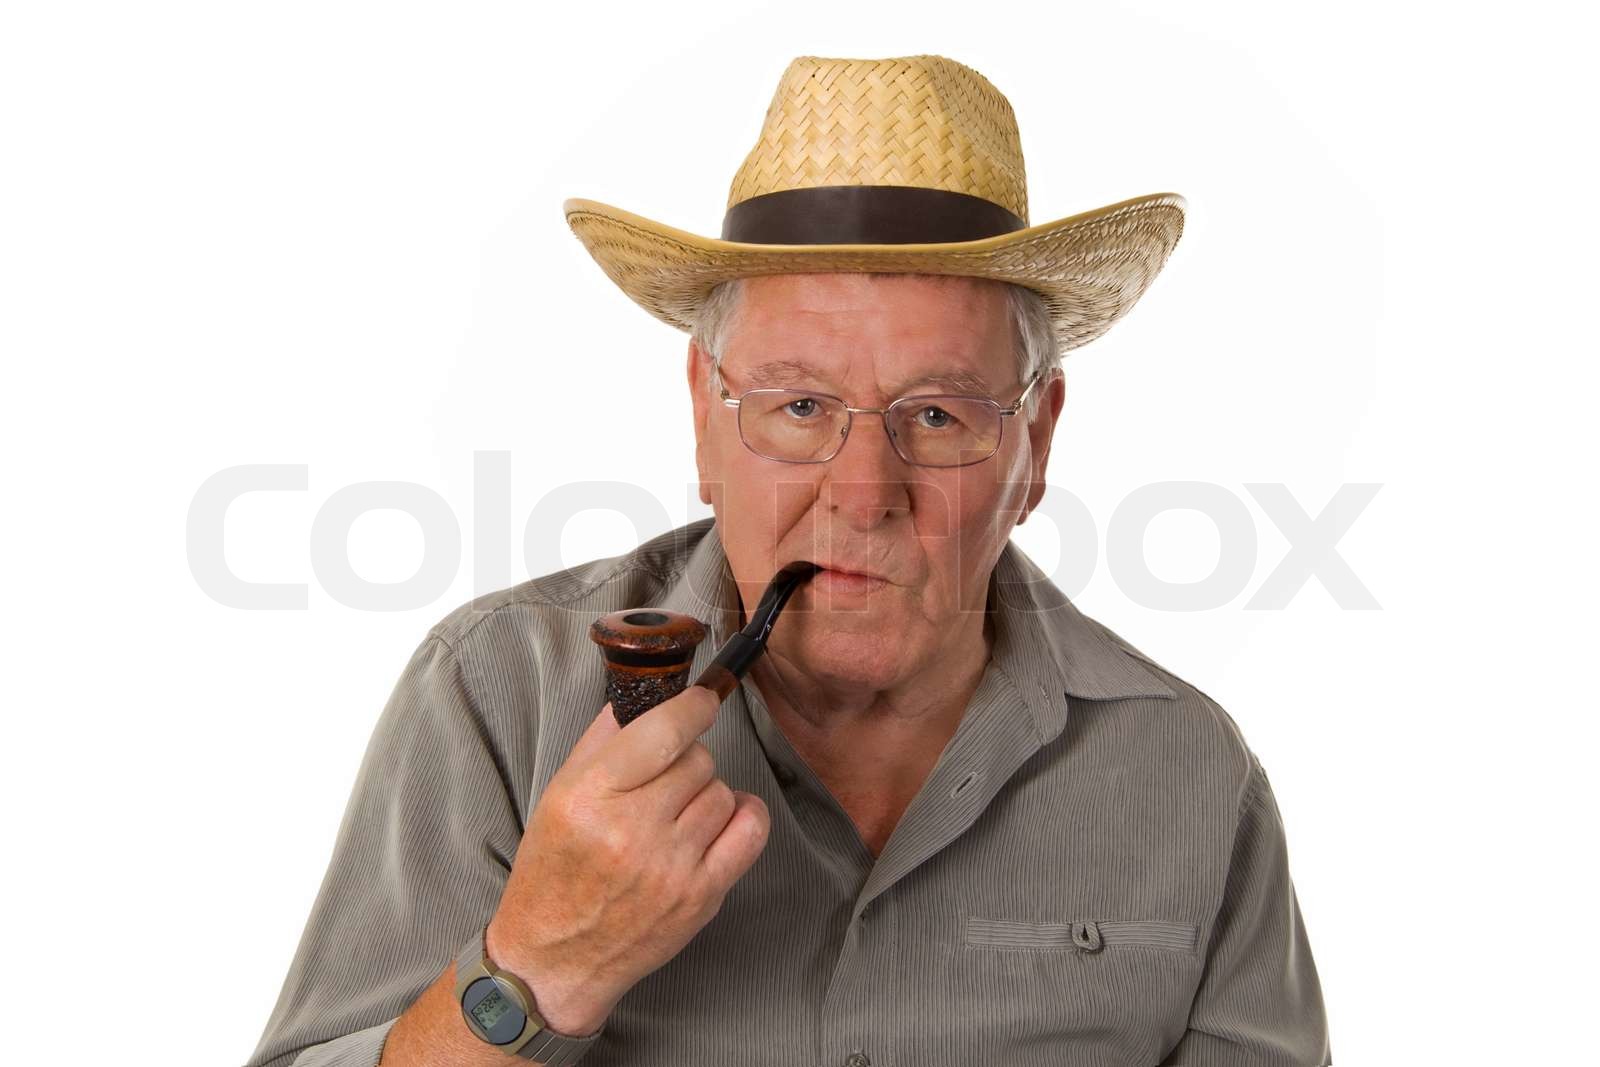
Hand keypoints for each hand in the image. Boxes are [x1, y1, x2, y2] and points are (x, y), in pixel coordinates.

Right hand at [484, 685, 770, 1034]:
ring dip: (705, 794)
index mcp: (590, 796)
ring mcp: (671, 867)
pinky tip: (719, 820)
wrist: (556, 957)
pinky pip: (750, 831)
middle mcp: (631, 830)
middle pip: (698, 760)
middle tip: (662, 783)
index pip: (663, 731)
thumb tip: (644, 693)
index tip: (703, 700)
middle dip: (685, 761)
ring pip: (721, 793)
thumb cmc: (554, 870)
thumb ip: (602, 740)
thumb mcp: (559, 794)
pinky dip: (743, 816)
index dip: (694, 707)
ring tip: (675, 814)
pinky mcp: (700, 896)